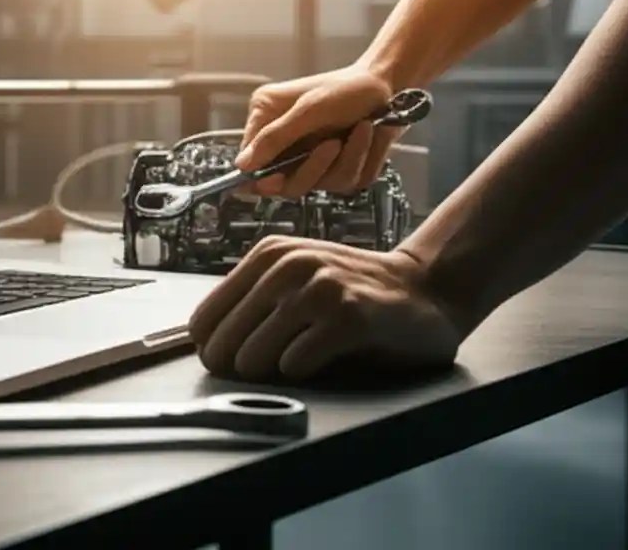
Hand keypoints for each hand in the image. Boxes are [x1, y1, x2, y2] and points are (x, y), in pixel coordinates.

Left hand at [187, 235, 463, 381]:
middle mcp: (288, 265)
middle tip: (268, 368)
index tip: (228, 362)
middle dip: (237, 368)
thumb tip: (204, 349)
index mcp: (268, 255)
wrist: (424, 291)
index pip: (204, 319)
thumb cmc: (354, 294)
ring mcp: (318, 288)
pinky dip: (304, 372)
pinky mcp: (347, 317)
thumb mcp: (295, 283)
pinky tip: (324, 357)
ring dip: (271, 372)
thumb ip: (253, 305)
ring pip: (253, 356)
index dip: (212, 350)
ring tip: (299, 358)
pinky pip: (295, 364)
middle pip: (223, 343)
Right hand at [236, 65, 403, 197]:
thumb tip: (242, 166)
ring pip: (323, 184)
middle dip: (316, 166)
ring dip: (349, 158)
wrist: (388, 84)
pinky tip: (371, 135)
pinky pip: (348, 180)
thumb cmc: (346, 88)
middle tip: (333, 144)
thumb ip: (274, 138)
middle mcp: (287, 146)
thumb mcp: (308, 109)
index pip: (250, 167)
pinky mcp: (340, 170)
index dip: (262, 179)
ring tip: (364, 128)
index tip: (278, 178)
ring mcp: (315, 161)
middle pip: (288, 184)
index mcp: (267, 124)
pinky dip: (364, 158)